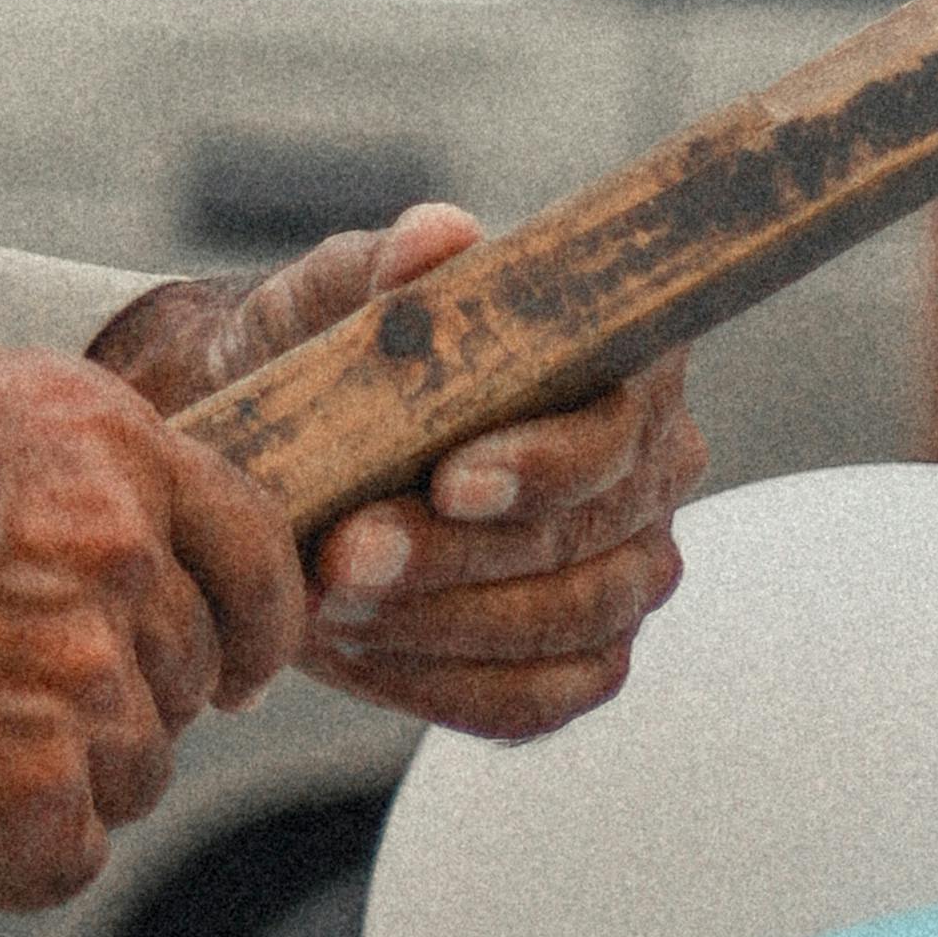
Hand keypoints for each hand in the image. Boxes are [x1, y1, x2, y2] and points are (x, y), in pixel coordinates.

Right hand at [0, 336, 304, 907]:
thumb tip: (91, 487)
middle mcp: (115, 541)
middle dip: (110, 702)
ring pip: (131, 772)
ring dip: (48, 779)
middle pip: (185, 675)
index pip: (256, 543)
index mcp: (99, 431)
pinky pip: (64, 858)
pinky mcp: (24, 784)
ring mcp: (78, 667)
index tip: (230, 662)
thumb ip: (35, 446)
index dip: (248, 617)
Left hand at [88, 204, 700, 746]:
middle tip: (345, 556)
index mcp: (622, 357)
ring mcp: (627, 572)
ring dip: (439, 622)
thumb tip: (437, 236)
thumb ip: (385, 265)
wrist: (286, 443)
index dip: (541, 461)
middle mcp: (651, 467)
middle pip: (582, 533)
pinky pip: (532, 699)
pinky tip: (361, 644)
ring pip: (562, 624)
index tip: (448, 482)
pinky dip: (440, 680)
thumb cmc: (326, 348)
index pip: (614, 423)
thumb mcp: (332, 296)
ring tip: (331, 595)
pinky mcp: (581, 661)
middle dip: (456, 556)